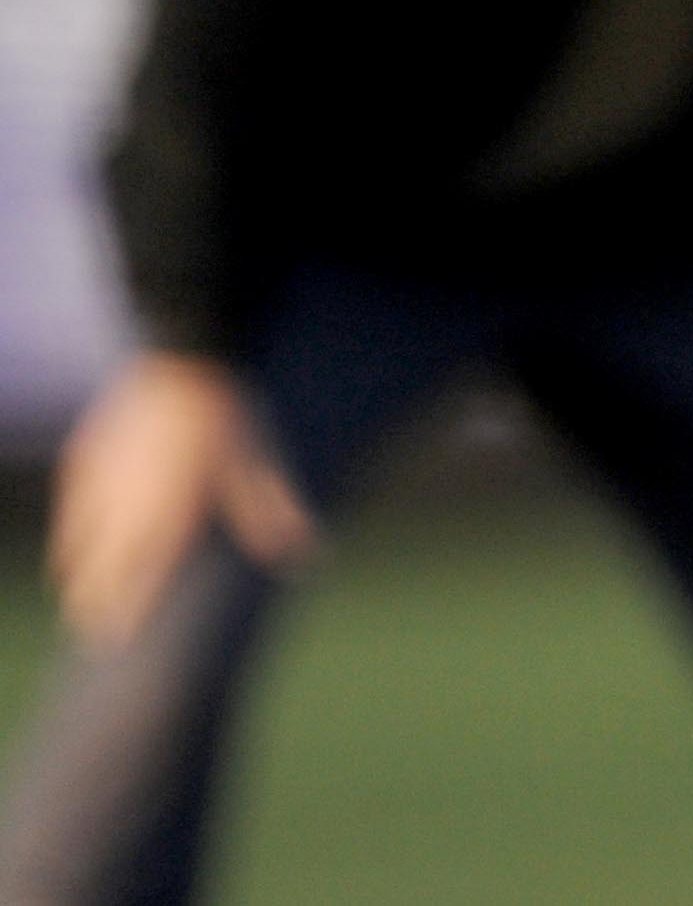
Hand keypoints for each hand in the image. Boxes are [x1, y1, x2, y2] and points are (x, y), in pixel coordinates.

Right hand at [49, 353, 315, 651]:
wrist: (185, 361)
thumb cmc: (229, 417)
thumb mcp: (255, 468)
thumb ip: (271, 518)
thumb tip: (311, 556)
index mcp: (167, 524)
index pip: (133, 591)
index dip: (121, 619)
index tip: (114, 642)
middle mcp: (124, 516)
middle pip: (92, 582)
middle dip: (92, 606)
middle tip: (94, 627)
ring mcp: (96, 489)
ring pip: (71, 550)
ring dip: (76, 572)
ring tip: (81, 587)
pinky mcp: (82, 461)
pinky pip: (70, 506)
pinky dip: (72, 525)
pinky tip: (79, 530)